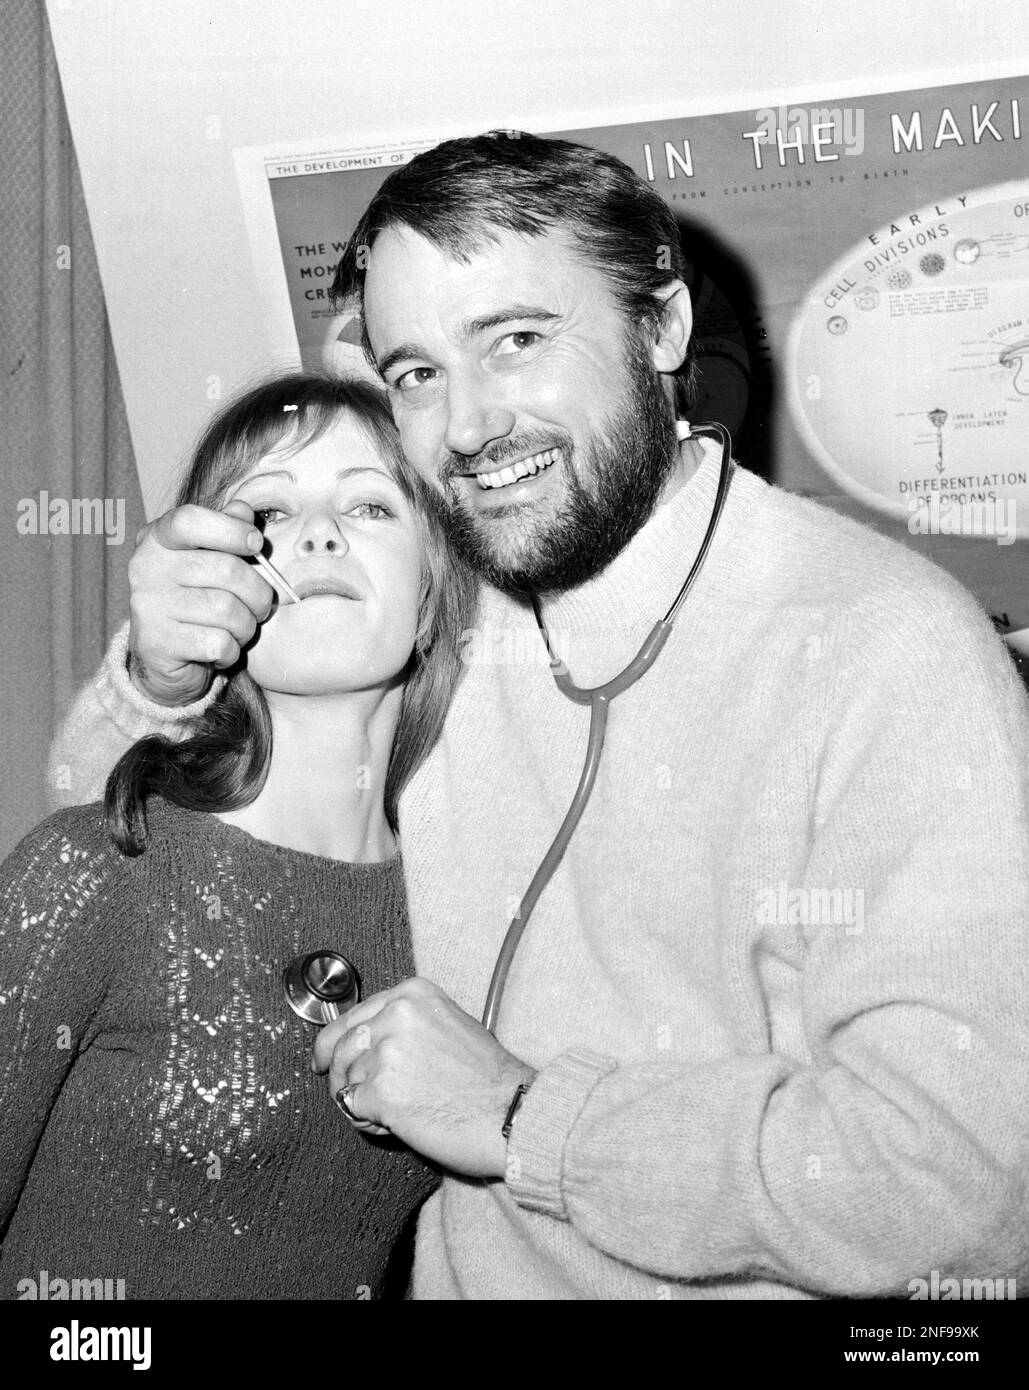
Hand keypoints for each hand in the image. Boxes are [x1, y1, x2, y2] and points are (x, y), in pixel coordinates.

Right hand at [127, 499, 273, 704]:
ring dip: (246, 626)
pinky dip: (231, 651)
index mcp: (157, 539)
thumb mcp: (209, 559)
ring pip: (227, 610)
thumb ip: (225, 531)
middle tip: (261, 607)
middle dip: (258, 594)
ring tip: (238, 630)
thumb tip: (243, 510)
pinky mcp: (157, 643)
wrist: (163, 658)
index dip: (231, 530)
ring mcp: (148, 606)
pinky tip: (220, 650)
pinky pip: (218, 643)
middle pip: (226, 570)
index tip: (255, 544)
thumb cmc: (196, 600)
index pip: (190, 520)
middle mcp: (146, 568)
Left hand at [312, 977, 535, 1177]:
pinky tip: (393, 1124)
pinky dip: (366, 1121)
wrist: (511, 1111)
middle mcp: (396, 1016)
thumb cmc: (489, 1077)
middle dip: (338, 1073)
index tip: (323, 1058)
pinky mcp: (382, 1091)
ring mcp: (387, 1052)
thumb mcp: (449, 1024)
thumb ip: (406, 1024)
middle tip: (344, 1092)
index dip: (332, 1042)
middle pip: (339, 1046)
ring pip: (345, 1079)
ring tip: (392, 1111)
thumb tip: (366, 1039)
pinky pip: (352, 1108)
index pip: (351, 1016)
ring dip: (359, 1100)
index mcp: (412, 994)